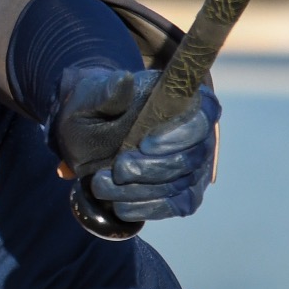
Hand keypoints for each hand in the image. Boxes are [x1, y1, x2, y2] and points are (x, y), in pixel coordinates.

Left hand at [50, 69, 220, 221]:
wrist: (84, 135)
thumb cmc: (92, 110)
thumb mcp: (90, 99)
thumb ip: (107, 92)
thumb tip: (124, 80)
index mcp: (180, 99)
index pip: (203, 116)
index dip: (180, 134)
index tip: (145, 144)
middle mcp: (195, 133)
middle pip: (192, 157)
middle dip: (153, 169)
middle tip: (118, 168)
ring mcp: (192, 164)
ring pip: (182, 184)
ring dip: (143, 190)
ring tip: (103, 185)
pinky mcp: (184, 190)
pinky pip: (178, 205)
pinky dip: (149, 208)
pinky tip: (120, 206)